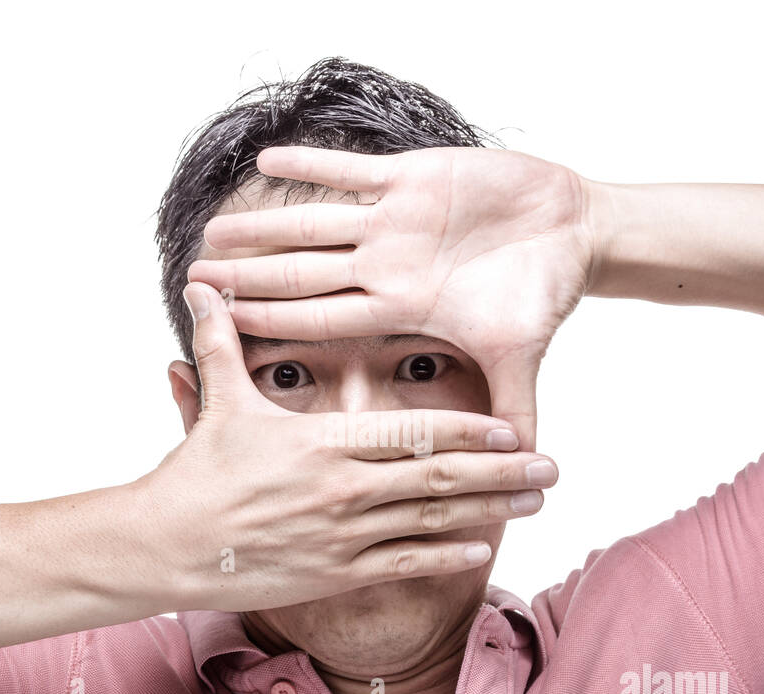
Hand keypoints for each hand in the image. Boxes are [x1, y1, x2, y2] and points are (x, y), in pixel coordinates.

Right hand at [131, 281, 558, 612]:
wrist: (163, 547)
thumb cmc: (192, 475)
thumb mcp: (215, 403)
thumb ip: (222, 344)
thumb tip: (204, 286)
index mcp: (325, 441)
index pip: (413, 432)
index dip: (468, 429)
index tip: (508, 426)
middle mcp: (345, 488)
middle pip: (442, 478)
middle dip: (502, 472)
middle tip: (552, 466)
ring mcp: (344, 535)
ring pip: (434, 523)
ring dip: (490, 512)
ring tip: (534, 504)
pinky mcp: (334, 575)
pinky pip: (405, 565)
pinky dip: (446, 557)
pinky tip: (483, 549)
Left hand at [187, 146, 599, 449]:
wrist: (568, 233)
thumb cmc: (540, 293)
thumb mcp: (519, 355)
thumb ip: (512, 407)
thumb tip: (525, 466)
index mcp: (400, 307)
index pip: (323, 317)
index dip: (273, 318)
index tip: (225, 325)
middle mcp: (385, 266)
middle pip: (302, 272)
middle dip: (250, 274)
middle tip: (195, 273)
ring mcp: (394, 220)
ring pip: (314, 221)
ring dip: (264, 223)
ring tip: (214, 227)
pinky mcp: (414, 175)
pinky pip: (352, 168)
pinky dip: (314, 162)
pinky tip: (268, 157)